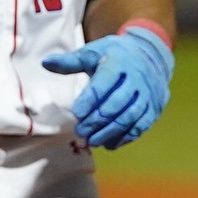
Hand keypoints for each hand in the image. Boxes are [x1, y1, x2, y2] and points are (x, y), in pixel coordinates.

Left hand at [42, 26, 173, 149]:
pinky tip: (108, 144)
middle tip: (80, 132)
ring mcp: (147, 95)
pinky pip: (140, 126)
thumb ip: (70, 61)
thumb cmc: (115, 56)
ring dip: (109, 132)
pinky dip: (124, 138)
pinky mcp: (153, 109)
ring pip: (130, 117)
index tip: (77, 113)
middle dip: (97, 120)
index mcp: (119, 63)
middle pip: (117, 103)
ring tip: (91, 141)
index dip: (91, 99)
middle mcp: (136, 79)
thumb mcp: (94, 53)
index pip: (105, 82)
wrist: (151, 56)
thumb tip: (45, 63)